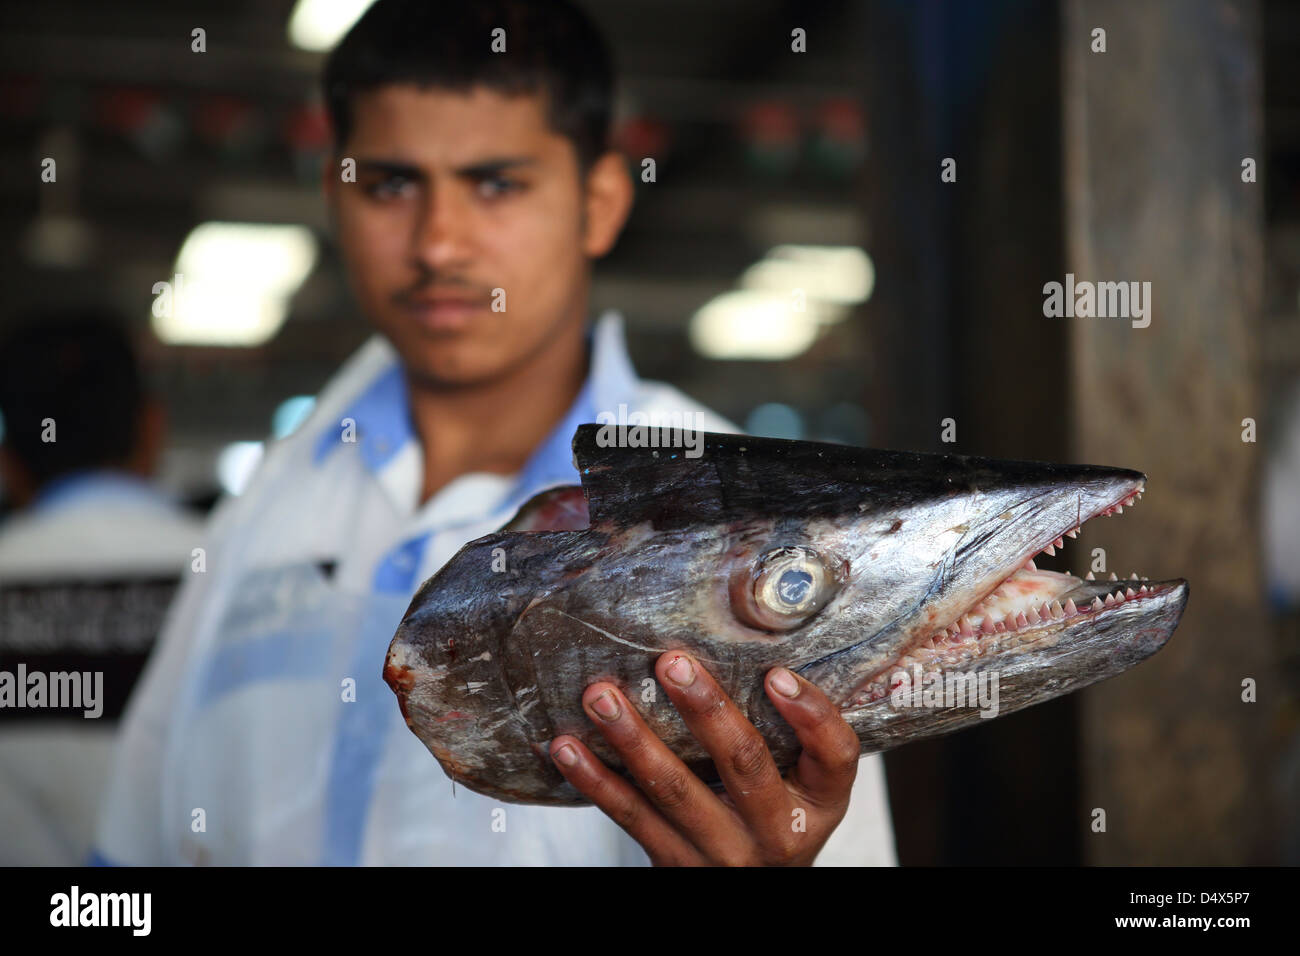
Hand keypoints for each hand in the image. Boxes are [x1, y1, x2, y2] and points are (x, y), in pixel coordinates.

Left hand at [547, 651, 859, 865]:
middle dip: (705, 710)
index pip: (834, 755)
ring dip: (632, 738)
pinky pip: (630, 817)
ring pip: (675, 790)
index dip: (811, 714)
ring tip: (600, 697)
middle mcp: (777, 832)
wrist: (752, 890)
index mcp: (819, 802)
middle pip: (744, 765)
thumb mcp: (803, 785)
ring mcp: (724, 852)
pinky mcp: (675, 863)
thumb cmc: (774, 818)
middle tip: (671, 662)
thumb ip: (787, 733)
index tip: (776, 674)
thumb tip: (737, 638)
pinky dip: (594, 779)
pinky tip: (566, 746)